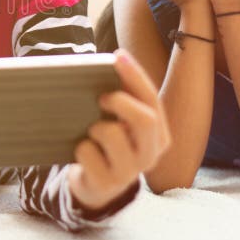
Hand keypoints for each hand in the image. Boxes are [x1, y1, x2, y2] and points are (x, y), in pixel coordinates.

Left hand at [68, 50, 170, 210]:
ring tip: (92, 131)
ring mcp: (130, 171)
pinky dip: (80, 147)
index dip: (136, 76)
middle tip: (101, 97)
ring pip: (112, 134)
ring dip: (96, 126)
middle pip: (145, 120)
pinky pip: (87, 152)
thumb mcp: (121, 122)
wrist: (95, 184)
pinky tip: (83, 153)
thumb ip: (123, 99)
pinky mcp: (106, 183)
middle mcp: (150, 154)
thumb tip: (109, 63)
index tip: (118, 56)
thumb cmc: (108, 142)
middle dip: (121, 101)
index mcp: (159, 134)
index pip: (152, 100)